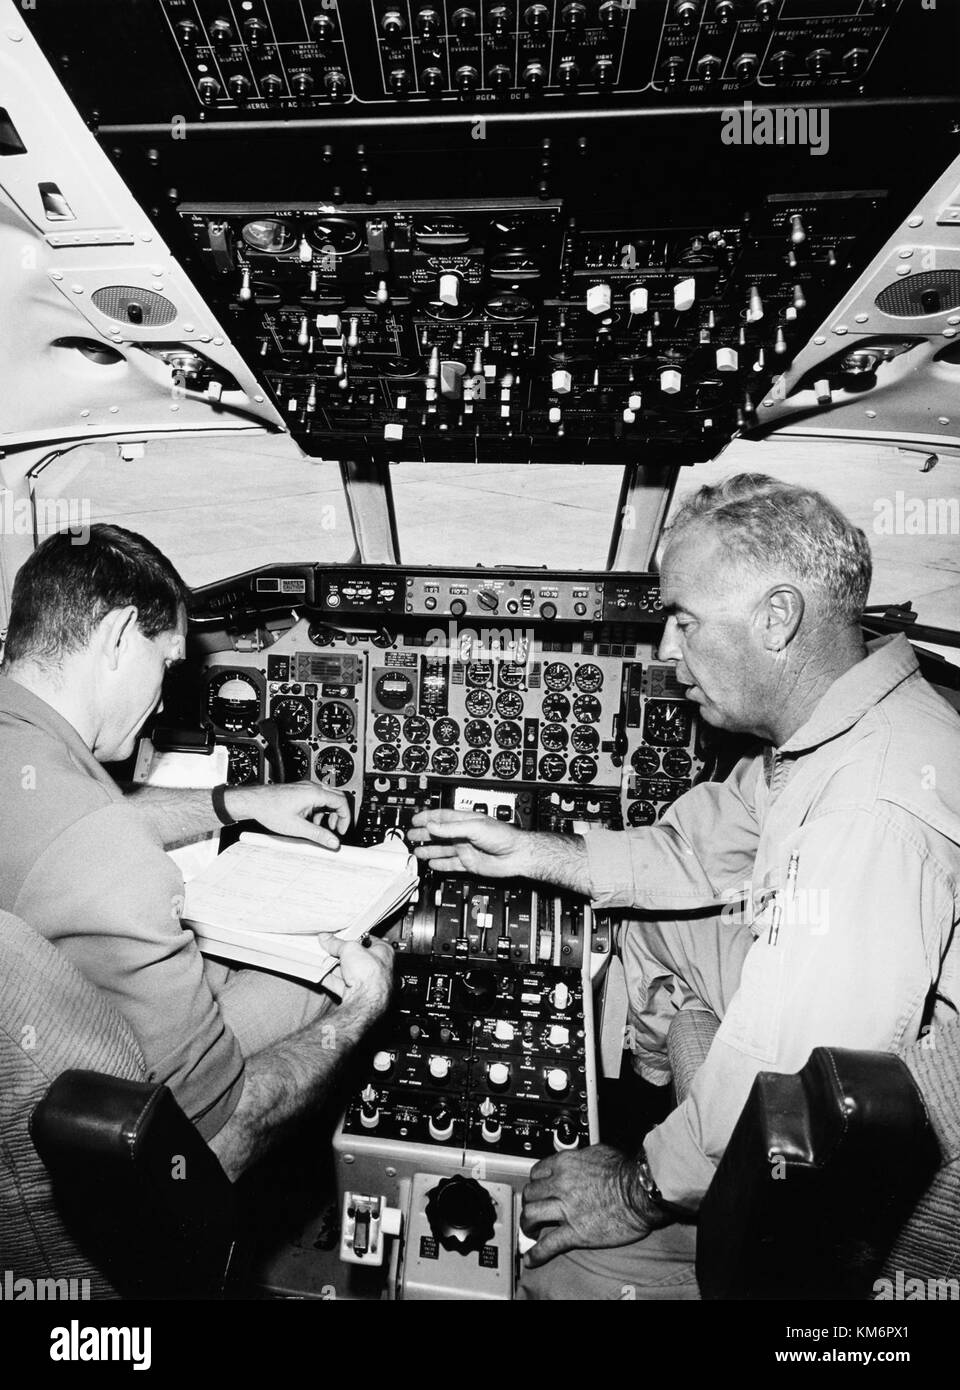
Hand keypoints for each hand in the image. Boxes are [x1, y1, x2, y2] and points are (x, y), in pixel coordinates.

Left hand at [224, 781, 351, 849]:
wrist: (254, 802)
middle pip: (337, 797)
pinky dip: (318, 810)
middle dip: (338, 815)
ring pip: (327, 798)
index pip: (342, 801)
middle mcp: (311, 787)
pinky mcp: (299, 791)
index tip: (341, 830)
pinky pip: (316, 798)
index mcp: (314, 793)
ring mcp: (305, 788)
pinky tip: (310, 821)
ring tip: (321, 827)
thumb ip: (318, 835)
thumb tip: (333, 842)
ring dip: (328, 813)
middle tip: (335, 829)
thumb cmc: (270, 809)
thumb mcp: (297, 827)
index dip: (345, 817)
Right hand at [326, 935, 393, 1018]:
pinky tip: (319, 973)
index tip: (340, 935)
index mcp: (384, 953)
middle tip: (328, 948)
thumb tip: (327, 939)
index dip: (354, 937)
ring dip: (333, 966)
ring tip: (320, 959)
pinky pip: (339, 985)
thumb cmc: (369, 974)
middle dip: (340, 954)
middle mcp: (377, 969)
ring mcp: (366, 984)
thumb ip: (336, 943)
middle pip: (356, 957)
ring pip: (346, 972)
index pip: (368, 941)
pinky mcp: (355, 996)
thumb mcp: (350, 949)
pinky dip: (329, 979)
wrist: (364, 1002)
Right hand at [408, 809, 532, 877]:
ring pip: (443, 849)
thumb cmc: (502, 836)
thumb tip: (432, 825)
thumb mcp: (473, 827)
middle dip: (425, 834)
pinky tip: (432, 864)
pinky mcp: (469, 863)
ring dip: (430, 850)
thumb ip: (451, 828)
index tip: (416, 819)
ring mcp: (466, 849)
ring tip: (417, 852)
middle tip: (412, 835)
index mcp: (465, 821)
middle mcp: (464, 834)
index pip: (442, 817)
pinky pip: (451, 864)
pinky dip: (441, 864)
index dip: (428, 817)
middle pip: (439, 833)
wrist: (516, 855)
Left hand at [520, 1145, 662, 1267]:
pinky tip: (530, 1259)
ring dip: (527, 1224)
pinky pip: (549, 1245)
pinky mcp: (575, 1232)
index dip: (535, 1183)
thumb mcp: (599, 1152)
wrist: (640, 1192)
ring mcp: (566, 1209)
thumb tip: (580, 1161)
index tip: (537, 1189)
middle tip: (532, 1209)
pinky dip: (536, 1254)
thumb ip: (582, 1158)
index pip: (536, 1172)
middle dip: (528, 1203)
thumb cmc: (627, 1172)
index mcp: (565, 1164)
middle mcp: (561, 1184)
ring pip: (531, 1215)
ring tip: (530, 1231)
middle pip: (530, 1194)